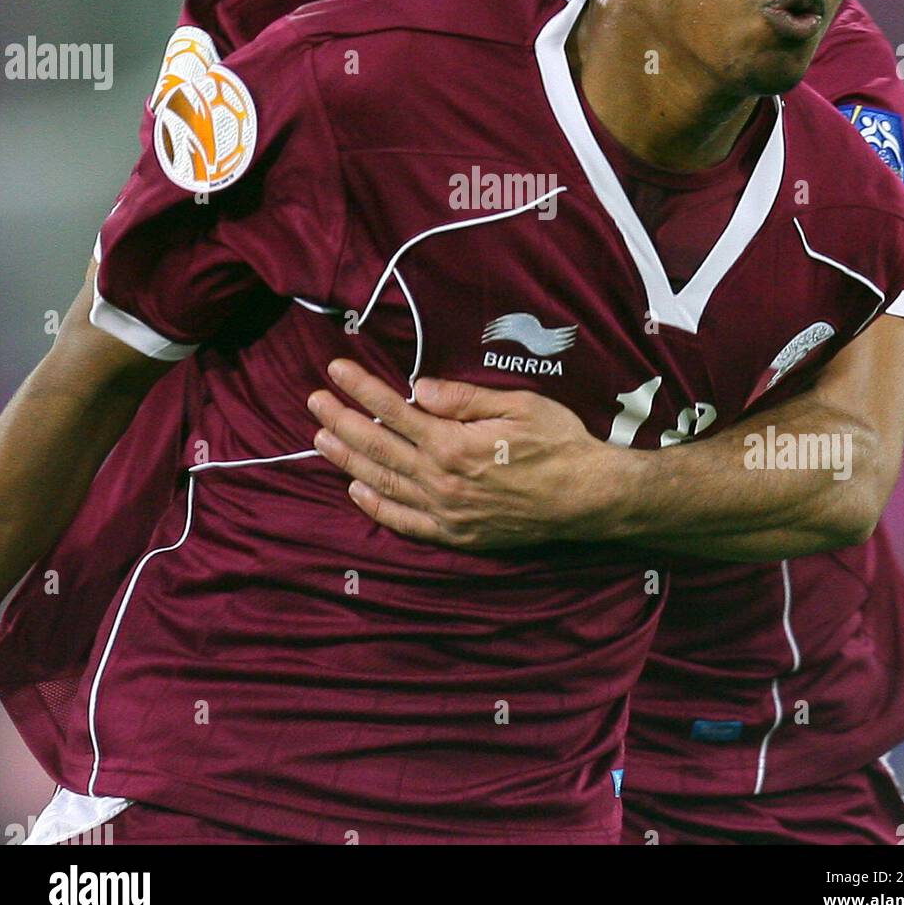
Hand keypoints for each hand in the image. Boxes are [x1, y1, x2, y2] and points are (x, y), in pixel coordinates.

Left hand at [307, 360, 623, 549]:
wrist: (588, 498)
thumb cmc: (559, 443)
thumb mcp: (518, 405)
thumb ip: (463, 399)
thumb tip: (418, 389)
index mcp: (453, 444)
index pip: (393, 410)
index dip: (360, 388)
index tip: (335, 369)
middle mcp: (441, 481)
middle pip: (378, 446)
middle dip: (342, 419)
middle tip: (314, 400)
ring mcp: (446, 512)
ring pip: (383, 482)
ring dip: (347, 459)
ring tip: (320, 438)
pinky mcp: (456, 535)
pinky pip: (405, 522)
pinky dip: (376, 506)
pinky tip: (356, 489)